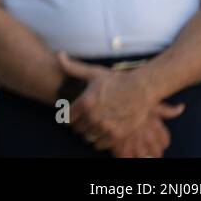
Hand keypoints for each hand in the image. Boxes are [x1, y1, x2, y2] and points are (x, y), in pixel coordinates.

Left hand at [60, 53, 183, 149]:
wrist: (142, 89)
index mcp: (86, 102)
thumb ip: (73, 67)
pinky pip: (100, 145)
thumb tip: (58, 55)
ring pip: (88, 137)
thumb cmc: (116, 80)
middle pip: (76, 128)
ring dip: (89, 132)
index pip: (66, 117)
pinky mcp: (118, 135)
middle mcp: (94, 116)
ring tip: (94, 124)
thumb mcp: (93, 72)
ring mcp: (106, 127)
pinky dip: (99, 140)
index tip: (73, 113)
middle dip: (78, 124)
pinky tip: (102, 131)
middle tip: (84, 119)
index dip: (68, 116)